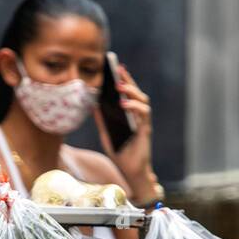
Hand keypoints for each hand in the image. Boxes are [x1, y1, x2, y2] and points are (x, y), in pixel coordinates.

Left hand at [94, 63, 158, 203]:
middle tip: (118, 69)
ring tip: (119, 86)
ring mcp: (143, 122)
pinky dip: (134, 107)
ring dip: (132, 91)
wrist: (130, 171)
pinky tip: (123, 104)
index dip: (124, 80)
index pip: (128, 94)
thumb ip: (102, 120)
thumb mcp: (106, 134)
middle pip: (136, 93)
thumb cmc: (120, 153)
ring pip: (143, 100)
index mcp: (130, 115)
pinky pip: (143, 114)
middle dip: (128, 80)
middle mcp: (138, 116)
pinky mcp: (145, 130)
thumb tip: (93, 105)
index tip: (115, 68)